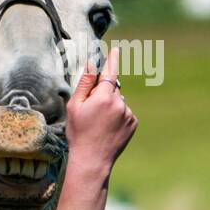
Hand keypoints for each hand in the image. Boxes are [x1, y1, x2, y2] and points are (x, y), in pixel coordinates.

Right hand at [65, 47, 136, 179]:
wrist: (92, 159)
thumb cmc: (79, 132)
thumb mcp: (75, 106)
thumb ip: (85, 83)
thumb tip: (91, 64)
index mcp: (104, 96)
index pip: (110, 72)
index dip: (113, 60)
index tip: (117, 50)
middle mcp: (120, 103)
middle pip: (112, 89)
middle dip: (103, 93)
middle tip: (91, 111)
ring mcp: (128, 114)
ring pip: (119, 101)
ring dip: (111, 106)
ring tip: (99, 124)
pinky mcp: (133, 123)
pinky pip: (125, 112)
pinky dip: (118, 116)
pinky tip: (108, 128)